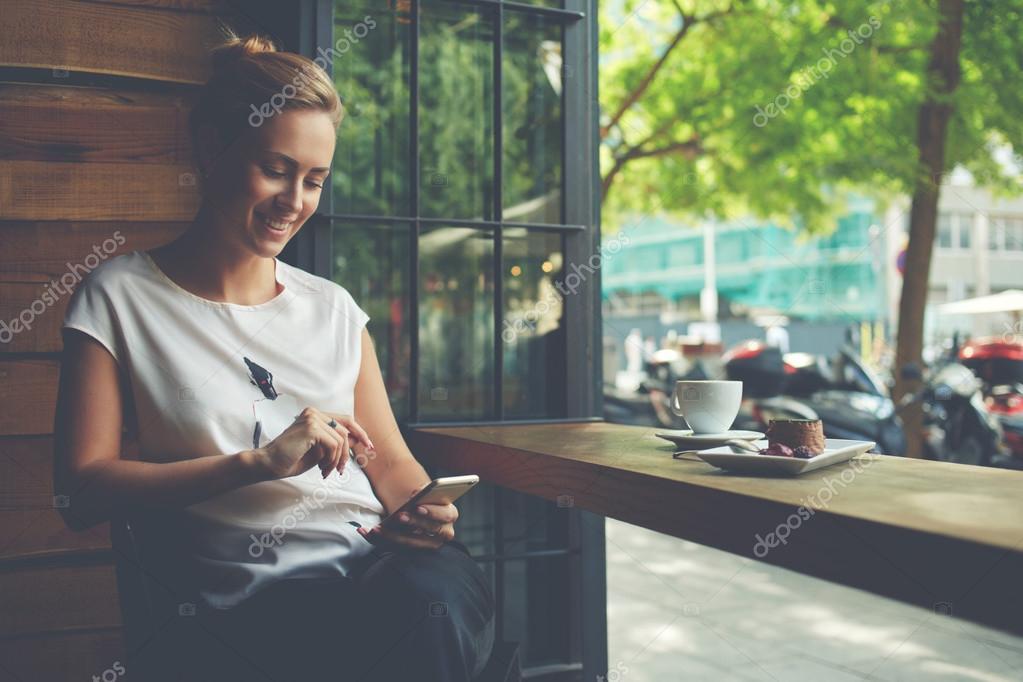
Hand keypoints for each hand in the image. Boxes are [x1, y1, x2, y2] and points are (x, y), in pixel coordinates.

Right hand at [256, 408, 373, 479]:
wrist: (268, 464)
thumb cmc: (290, 459)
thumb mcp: (319, 451)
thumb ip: (336, 443)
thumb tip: (357, 440)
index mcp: (314, 415)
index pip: (345, 420)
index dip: (360, 433)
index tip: (369, 446)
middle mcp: (313, 412)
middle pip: (346, 429)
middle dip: (348, 452)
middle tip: (341, 470)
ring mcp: (312, 418)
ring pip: (341, 439)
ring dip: (337, 460)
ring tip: (326, 471)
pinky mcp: (311, 428)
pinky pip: (333, 445)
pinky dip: (331, 460)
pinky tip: (321, 468)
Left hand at [357, 485, 457, 549]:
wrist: (416, 508)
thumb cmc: (423, 498)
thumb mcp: (425, 494)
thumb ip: (423, 494)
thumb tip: (415, 494)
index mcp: (449, 514)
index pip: (446, 515)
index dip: (433, 512)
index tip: (418, 507)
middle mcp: (443, 532)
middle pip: (429, 531)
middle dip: (413, 523)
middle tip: (399, 516)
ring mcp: (428, 543)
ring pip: (411, 543)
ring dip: (393, 536)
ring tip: (376, 528)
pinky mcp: (412, 550)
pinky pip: (395, 547)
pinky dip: (378, 540)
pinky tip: (365, 531)